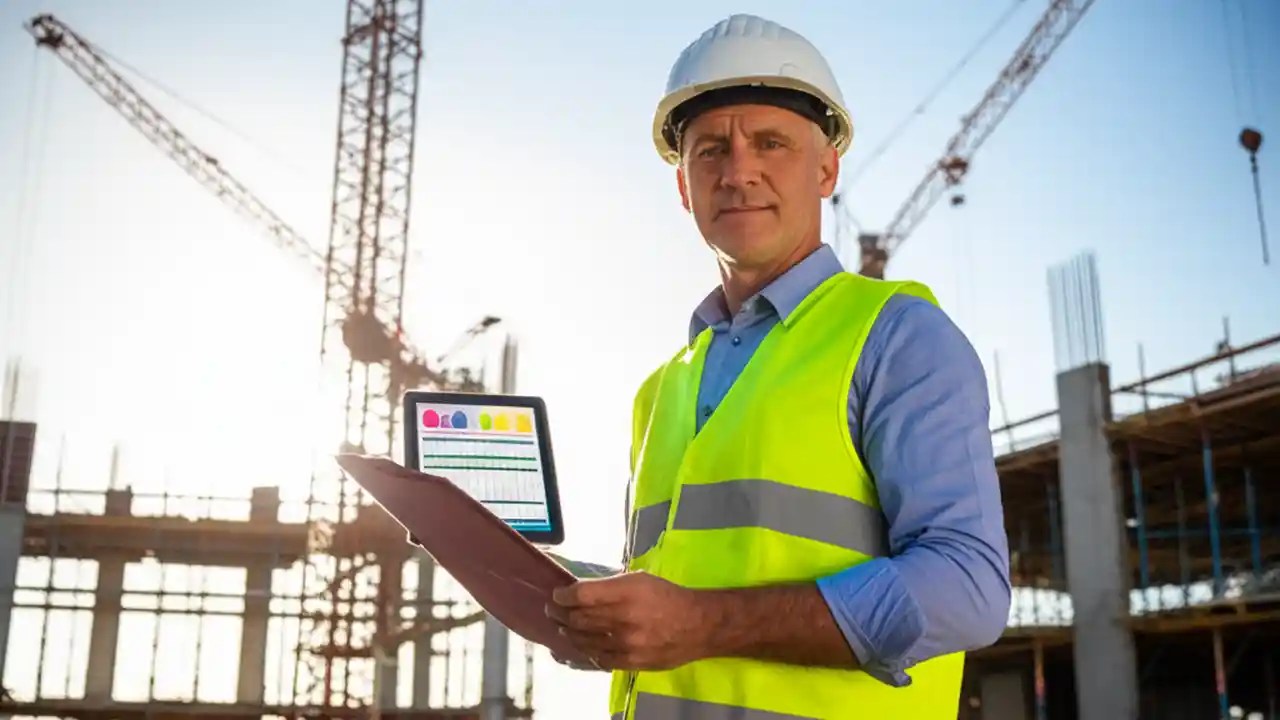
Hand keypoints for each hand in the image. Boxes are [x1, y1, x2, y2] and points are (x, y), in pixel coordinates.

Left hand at [546, 571, 710, 671]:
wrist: (697, 626)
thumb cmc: (667, 597)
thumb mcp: (640, 580)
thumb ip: (610, 587)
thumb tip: (581, 592)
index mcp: (626, 592)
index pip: (582, 595)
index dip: (563, 596)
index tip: (556, 595)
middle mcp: (623, 618)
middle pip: (579, 618)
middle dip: (560, 614)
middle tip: (552, 610)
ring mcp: (625, 644)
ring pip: (584, 640)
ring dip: (569, 633)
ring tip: (563, 627)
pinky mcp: (630, 662)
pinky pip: (598, 658)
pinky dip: (586, 651)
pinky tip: (580, 645)